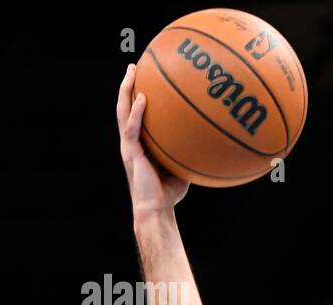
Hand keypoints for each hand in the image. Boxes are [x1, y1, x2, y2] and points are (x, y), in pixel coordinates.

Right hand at [117, 64, 187, 220]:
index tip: (145, 79)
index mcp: (140, 143)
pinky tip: (143, 98)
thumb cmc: (169, 193)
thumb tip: (210, 139)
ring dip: (126, 90)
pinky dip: (137, 112)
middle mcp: (131, 141)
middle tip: (133, 66)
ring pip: (123, 111)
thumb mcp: (182, 167)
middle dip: (128, 85)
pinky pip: (132, 128)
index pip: (136, 114)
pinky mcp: (130, 152)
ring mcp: (128, 145)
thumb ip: (188, 151)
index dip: (137, 96)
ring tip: (131, 72)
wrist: (155, 209)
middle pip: (125, 106)